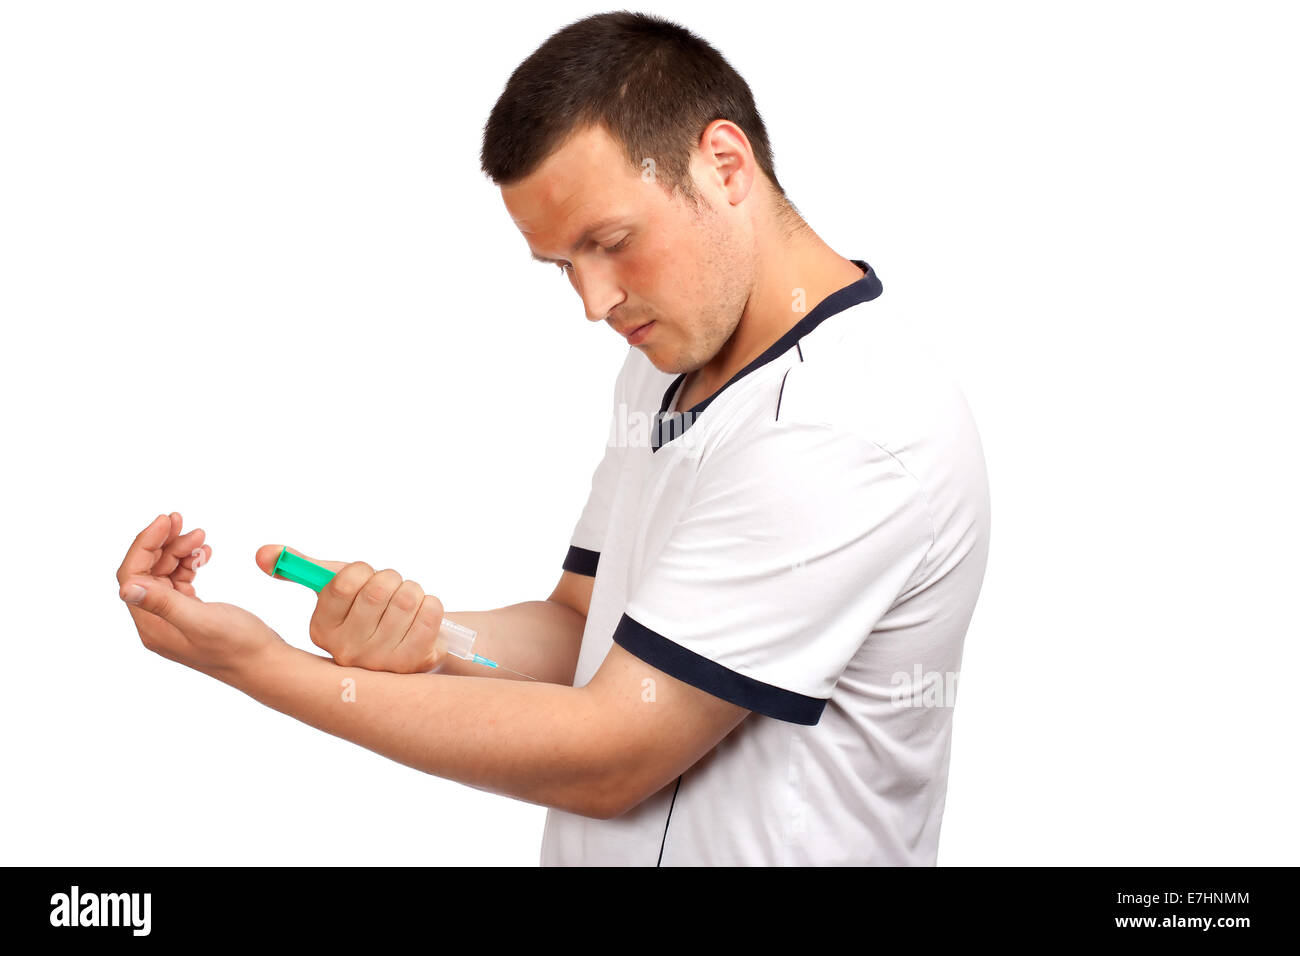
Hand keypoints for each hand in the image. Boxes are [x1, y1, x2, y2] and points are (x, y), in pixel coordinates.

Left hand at [117, 513, 286, 678]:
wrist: (266, 664)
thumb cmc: (239, 646)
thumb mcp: (201, 621)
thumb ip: (164, 603)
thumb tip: (126, 588)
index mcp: (153, 626)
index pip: (133, 576)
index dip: (146, 545)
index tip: (167, 521)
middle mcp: (158, 623)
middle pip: (147, 572)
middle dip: (164, 544)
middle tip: (184, 521)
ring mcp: (174, 619)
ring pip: (164, 574)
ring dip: (179, 551)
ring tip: (201, 537)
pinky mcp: (191, 615)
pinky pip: (180, 581)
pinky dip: (190, 563)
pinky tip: (204, 555)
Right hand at [256, 545, 447, 673]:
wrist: (412, 642)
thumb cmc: (370, 610)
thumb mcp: (336, 586)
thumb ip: (302, 567)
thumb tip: (264, 552)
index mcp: (321, 630)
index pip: (344, 581)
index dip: (362, 571)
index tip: (364, 579)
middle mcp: (344, 651)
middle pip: (378, 588)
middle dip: (391, 579)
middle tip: (390, 592)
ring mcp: (378, 662)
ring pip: (406, 597)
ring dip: (413, 592)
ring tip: (406, 607)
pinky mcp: (413, 663)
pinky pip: (430, 611)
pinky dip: (430, 604)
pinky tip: (422, 618)